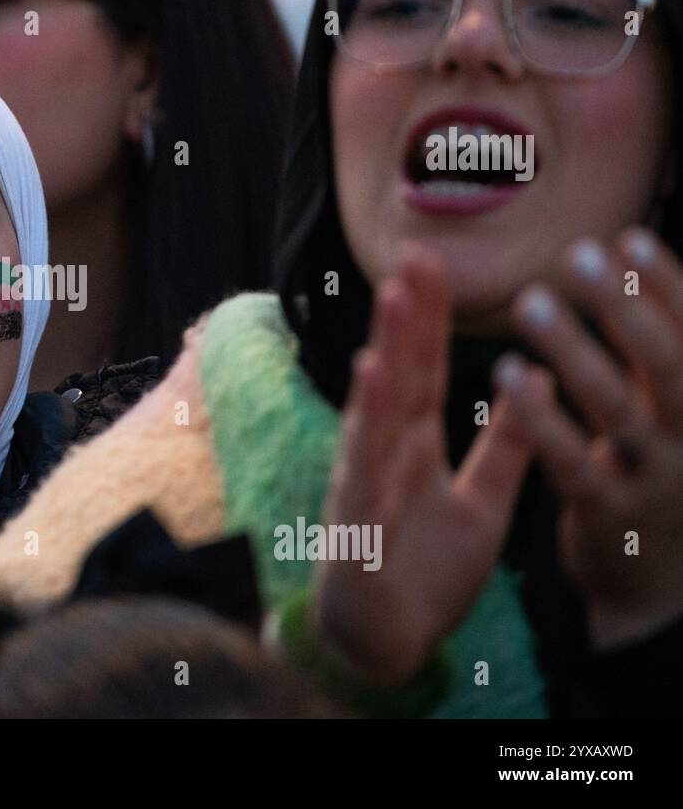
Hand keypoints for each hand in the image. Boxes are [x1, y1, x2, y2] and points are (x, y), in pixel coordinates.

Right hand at [315, 246, 541, 684]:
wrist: (386, 644)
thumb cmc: (424, 574)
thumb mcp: (483, 505)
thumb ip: (505, 447)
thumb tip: (538, 381)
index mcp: (415, 447)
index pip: (424, 369)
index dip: (431, 316)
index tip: (435, 260)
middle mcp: (385, 453)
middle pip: (400, 372)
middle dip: (408, 312)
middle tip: (416, 250)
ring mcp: (367, 482)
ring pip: (378, 406)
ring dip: (387, 348)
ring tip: (395, 295)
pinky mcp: (358, 519)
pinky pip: (364, 463)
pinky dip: (367, 418)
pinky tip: (371, 376)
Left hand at [505, 229, 682, 648]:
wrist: (655, 587)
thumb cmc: (657, 476)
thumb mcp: (674, 417)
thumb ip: (659, 359)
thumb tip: (645, 271)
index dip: (668, 287)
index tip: (629, 238)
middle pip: (667, 365)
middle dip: (625, 306)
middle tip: (576, 254)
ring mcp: (655, 481)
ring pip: (618, 410)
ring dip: (574, 351)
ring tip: (529, 302)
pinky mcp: (608, 514)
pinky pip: (573, 461)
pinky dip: (541, 416)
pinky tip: (504, 374)